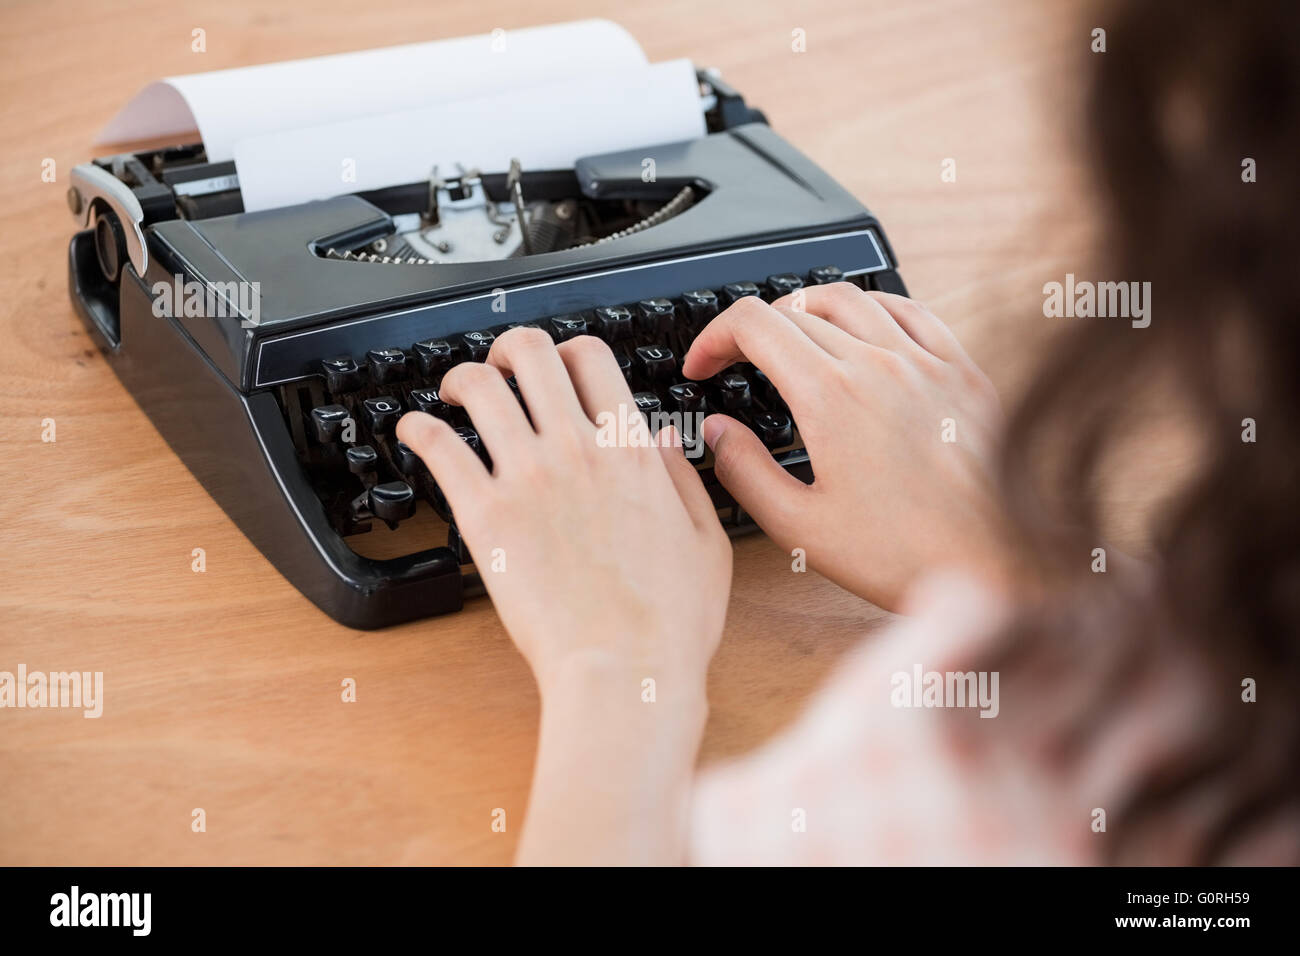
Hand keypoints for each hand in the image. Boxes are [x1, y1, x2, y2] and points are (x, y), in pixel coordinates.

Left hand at [397, 328, 732, 864]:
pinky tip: (416, 432)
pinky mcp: (486, 514)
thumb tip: (661, 435)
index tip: (559, 369)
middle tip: (500, 369)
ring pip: (479, 385)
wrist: (625, 670)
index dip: (570, 351)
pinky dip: (420, 428)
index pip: (592, 358)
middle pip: (531, 354)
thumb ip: (683, 477)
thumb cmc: (668, 622)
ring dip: (460, 377)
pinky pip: (439, 446)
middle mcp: (578, 449)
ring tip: (452, 393)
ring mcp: (528, 477)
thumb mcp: (706, 539)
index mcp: (631, 451)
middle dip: (509, 349)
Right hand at [682, 283, 1008, 610]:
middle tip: (736, 363)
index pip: (754, 324)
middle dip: (750, 331)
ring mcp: (925, 362)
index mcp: (831, 398)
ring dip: (805, 308)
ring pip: (851, 296)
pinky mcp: (962, 371)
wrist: (1001, 564)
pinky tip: (864, 330)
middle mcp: (879, 365)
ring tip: (790, 337)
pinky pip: (910, 310)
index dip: (714, 338)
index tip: (704, 366)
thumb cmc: (908, 554)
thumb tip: (720, 433)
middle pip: (795, 308)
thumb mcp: (801, 528)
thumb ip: (746, 472)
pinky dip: (872, 308)